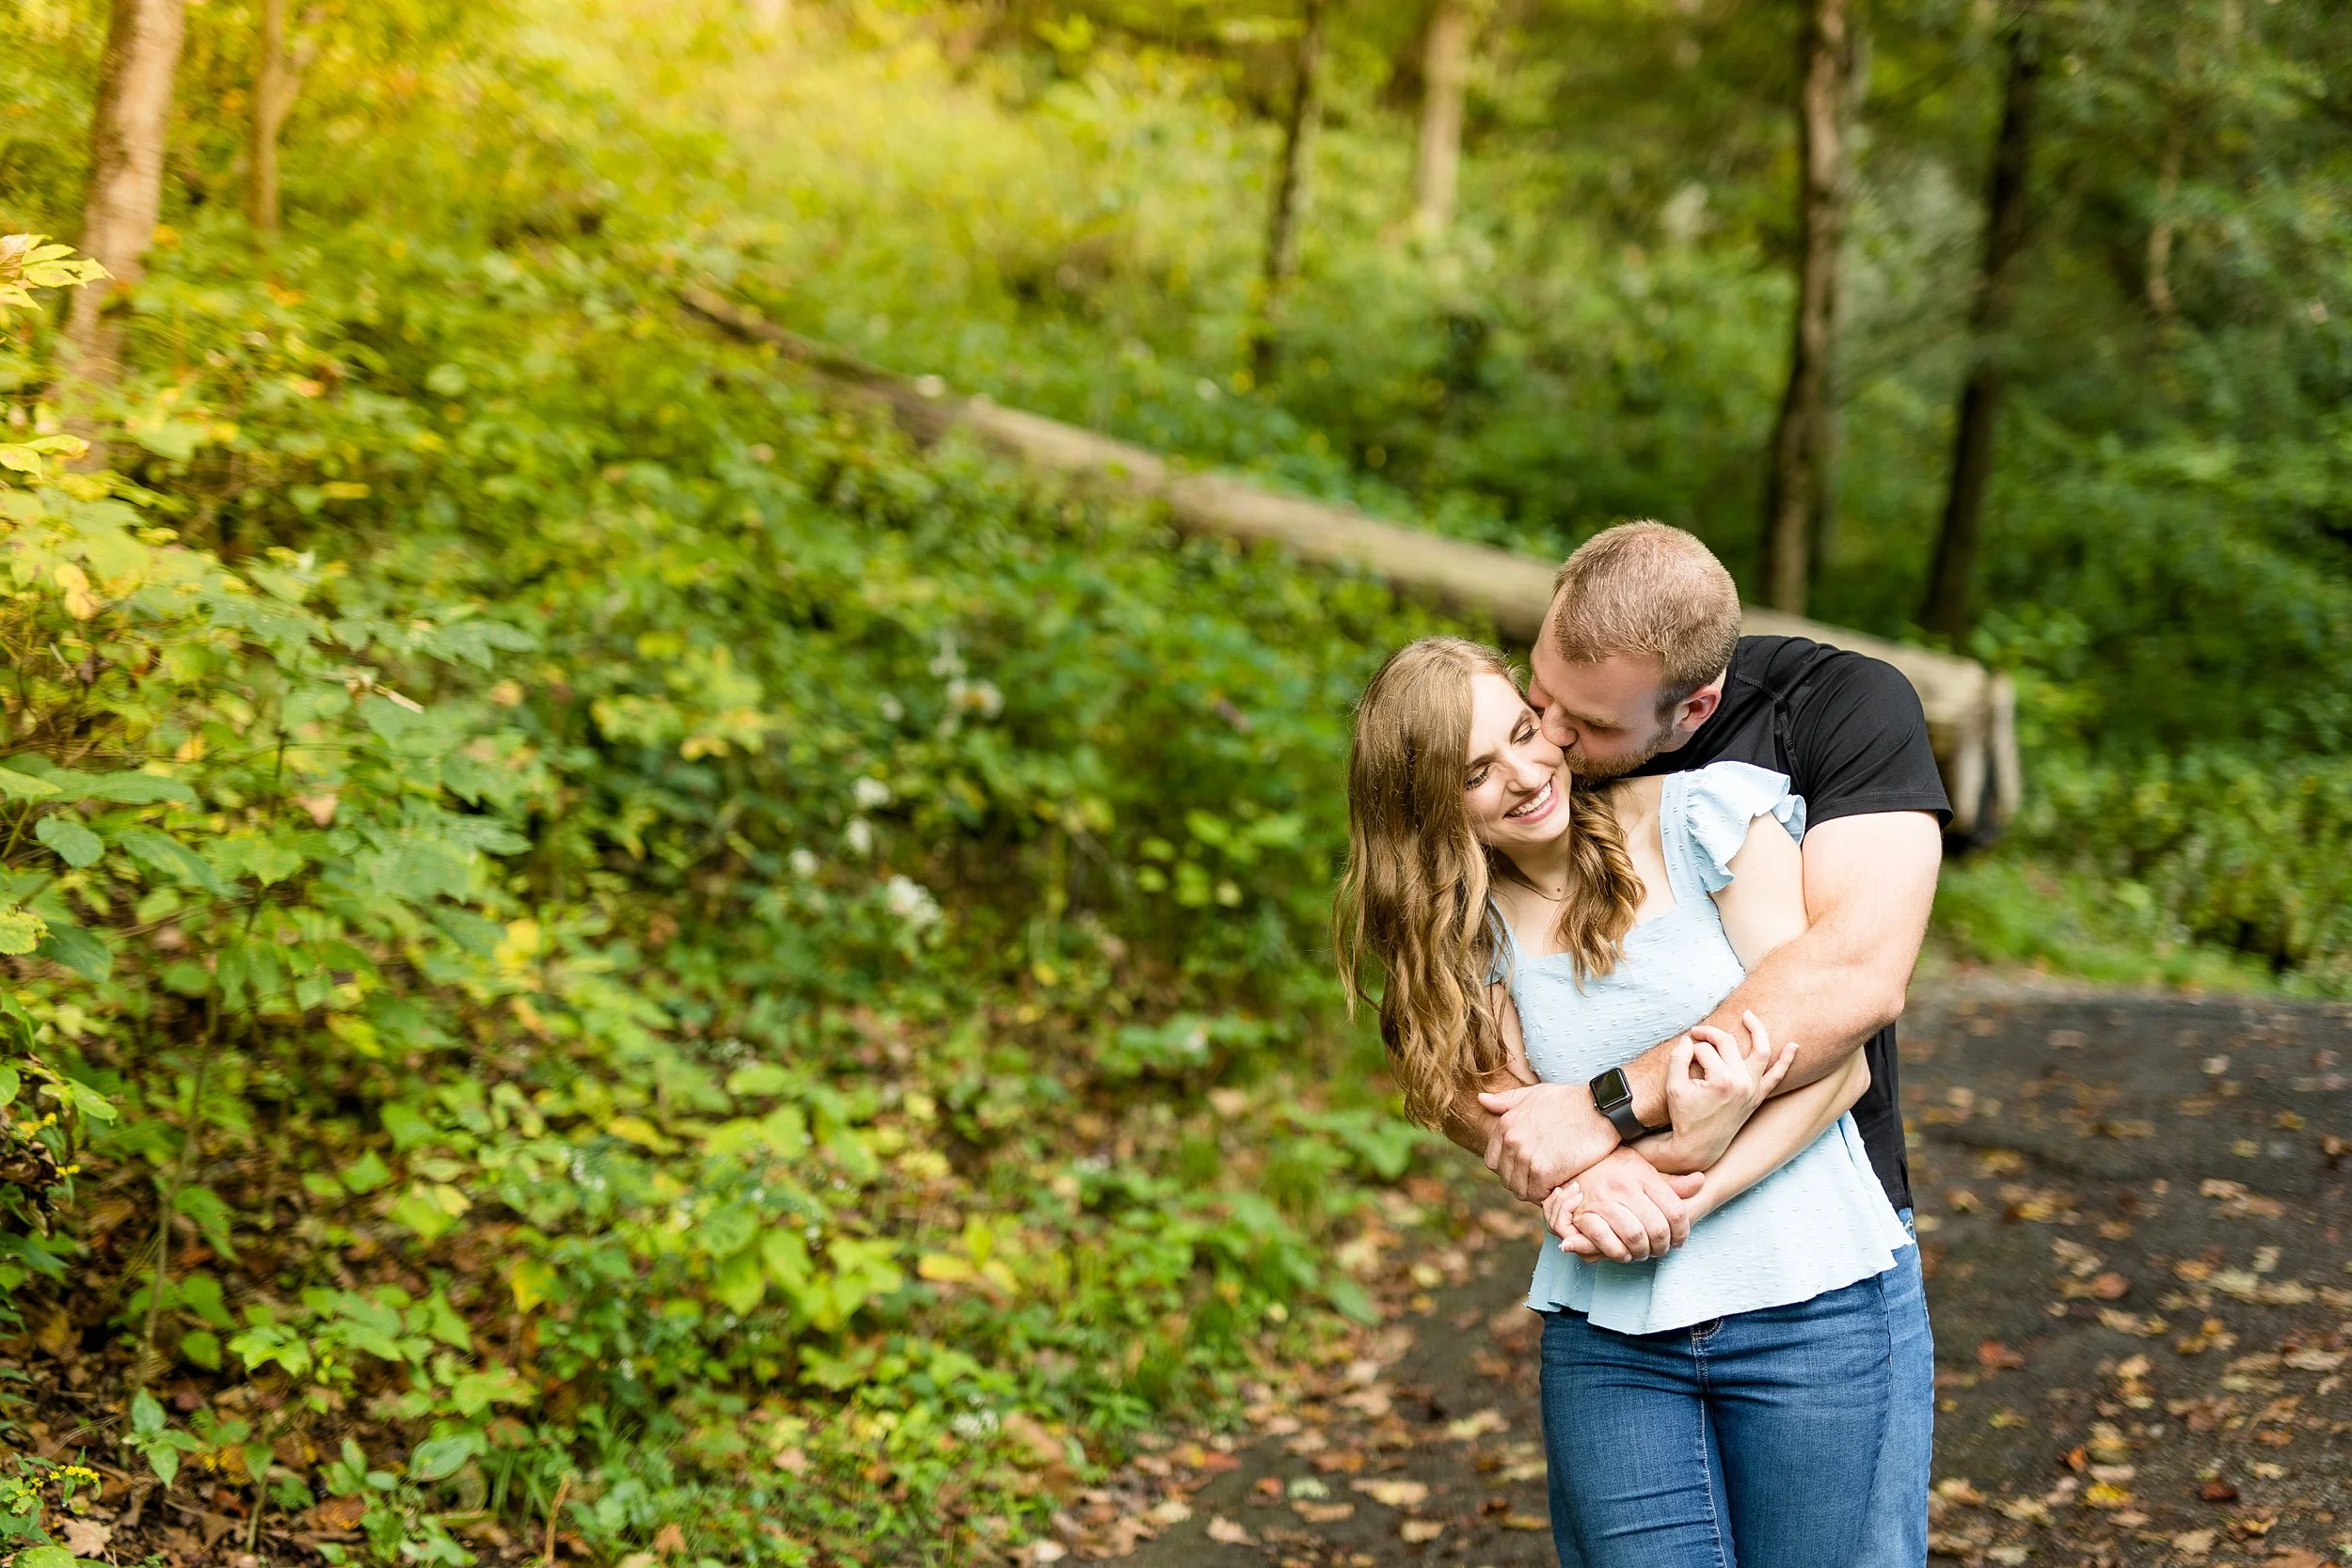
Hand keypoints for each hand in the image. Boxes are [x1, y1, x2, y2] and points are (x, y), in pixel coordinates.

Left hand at [1478, 1082, 1617, 1202]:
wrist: (1600, 1109)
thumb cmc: (1571, 1101)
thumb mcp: (1534, 1094)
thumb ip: (1506, 1100)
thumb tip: (1480, 1098)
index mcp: (1505, 1125)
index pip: (1492, 1160)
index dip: (1508, 1167)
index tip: (1527, 1168)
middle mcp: (1511, 1141)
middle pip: (1506, 1178)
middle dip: (1521, 1180)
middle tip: (1542, 1179)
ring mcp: (1525, 1157)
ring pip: (1519, 1189)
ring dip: (1534, 1190)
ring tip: (1552, 1184)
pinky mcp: (1543, 1171)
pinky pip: (1536, 1194)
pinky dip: (1547, 1195)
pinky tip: (1560, 1186)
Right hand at [1540, 1149, 1706, 1262]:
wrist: (1575, 1161)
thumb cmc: (1615, 1168)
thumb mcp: (1644, 1169)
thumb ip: (1671, 1182)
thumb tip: (1700, 1182)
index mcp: (1643, 1176)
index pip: (1675, 1212)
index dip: (1682, 1233)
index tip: (1680, 1241)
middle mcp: (1625, 1186)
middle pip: (1658, 1228)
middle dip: (1663, 1247)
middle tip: (1661, 1250)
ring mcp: (1603, 1200)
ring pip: (1635, 1237)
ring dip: (1642, 1252)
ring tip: (1643, 1252)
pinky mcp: (1584, 1213)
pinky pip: (1606, 1241)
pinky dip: (1618, 1253)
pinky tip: (1623, 1253)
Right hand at [1654, 1011, 1797, 1172]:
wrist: (1698, 1146)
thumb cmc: (1684, 1117)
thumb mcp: (1673, 1087)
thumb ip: (1678, 1057)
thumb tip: (1688, 1040)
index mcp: (1722, 1081)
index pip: (1704, 1050)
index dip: (1690, 1050)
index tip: (1682, 1057)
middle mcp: (1742, 1083)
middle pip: (1728, 1044)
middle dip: (1710, 1035)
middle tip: (1696, 1033)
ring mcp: (1753, 1090)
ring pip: (1761, 1051)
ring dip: (1758, 1031)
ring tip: (1748, 1015)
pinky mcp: (1757, 1097)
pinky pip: (1777, 1076)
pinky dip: (1786, 1061)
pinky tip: (1794, 1046)